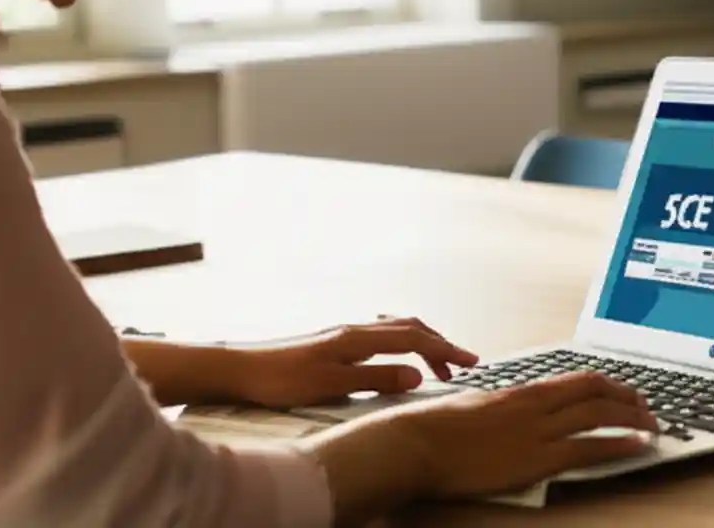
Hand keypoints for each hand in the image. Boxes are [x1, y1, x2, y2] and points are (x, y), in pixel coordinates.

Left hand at [233, 317, 478, 407]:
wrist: (242, 369)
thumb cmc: (282, 379)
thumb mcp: (332, 384)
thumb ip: (376, 378)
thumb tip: (417, 376)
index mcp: (359, 338)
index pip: (415, 339)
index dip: (445, 350)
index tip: (470, 363)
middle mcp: (355, 330)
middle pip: (410, 328)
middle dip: (440, 344)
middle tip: (462, 365)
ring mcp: (344, 334)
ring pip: (396, 329)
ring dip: (422, 342)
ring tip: (437, 363)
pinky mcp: (334, 342)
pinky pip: (381, 334)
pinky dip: (402, 340)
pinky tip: (396, 351)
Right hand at [303, 372, 658, 519]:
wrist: (416, 444)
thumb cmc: (435, 429)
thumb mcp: (475, 408)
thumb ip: (501, 410)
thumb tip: (511, 414)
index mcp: (521, 392)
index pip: (577, 379)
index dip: (608, 383)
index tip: (624, 390)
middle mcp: (536, 405)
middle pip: (595, 391)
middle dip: (627, 397)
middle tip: (647, 406)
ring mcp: (538, 431)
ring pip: (599, 414)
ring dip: (632, 418)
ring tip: (652, 424)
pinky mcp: (536, 459)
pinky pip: (589, 447)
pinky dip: (619, 444)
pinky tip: (637, 445)